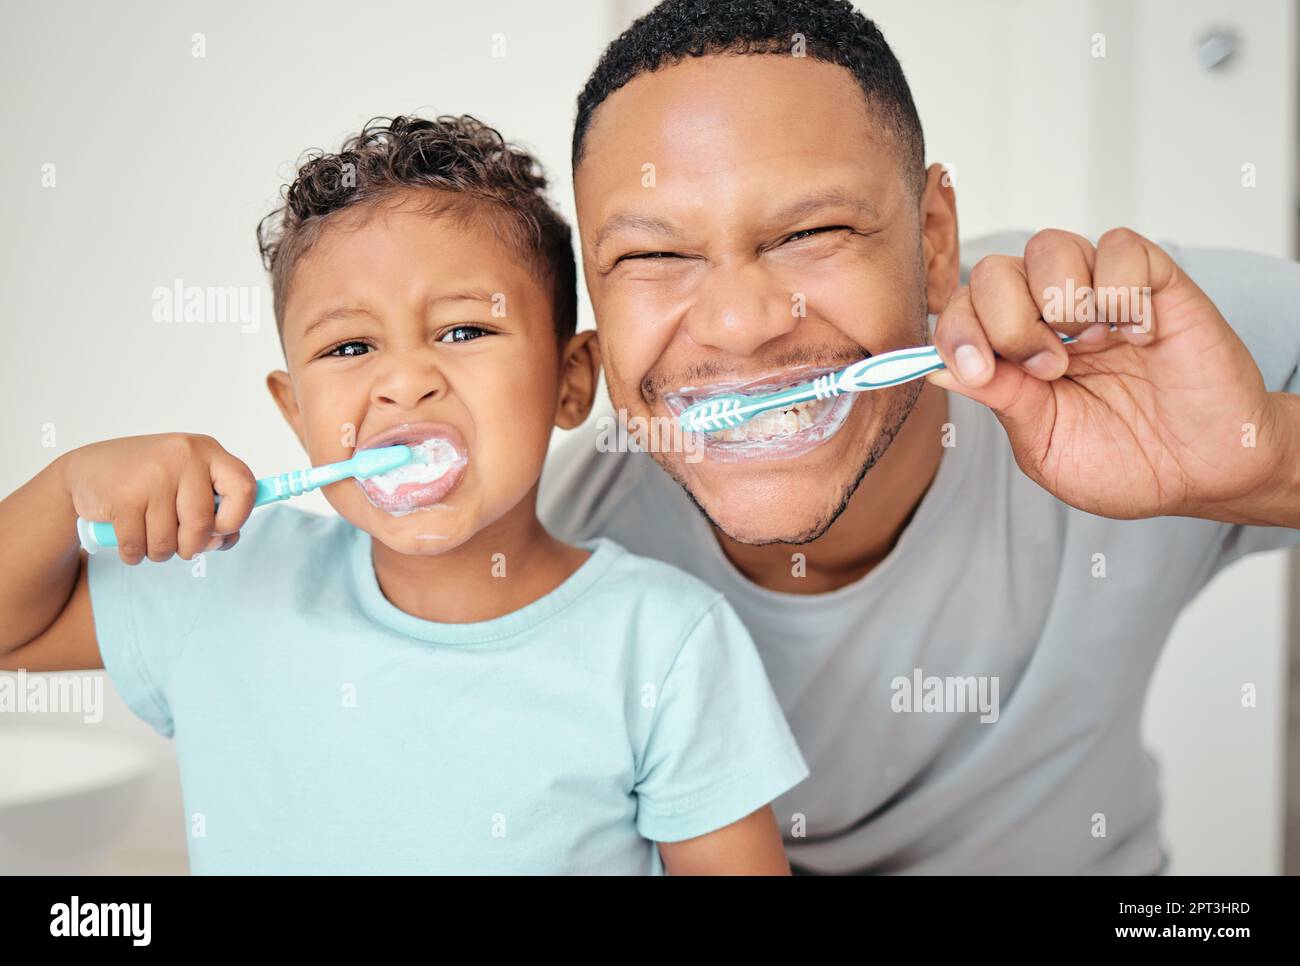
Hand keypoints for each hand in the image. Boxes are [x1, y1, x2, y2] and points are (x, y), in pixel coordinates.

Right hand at [60, 434, 257, 563]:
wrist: (86, 471)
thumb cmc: (148, 482)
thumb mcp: (187, 482)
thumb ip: (215, 510)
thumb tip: (224, 540)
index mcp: (207, 451)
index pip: (245, 488)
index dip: (237, 518)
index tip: (221, 528)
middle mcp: (183, 457)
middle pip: (204, 525)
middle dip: (191, 546)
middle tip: (179, 542)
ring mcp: (152, 475)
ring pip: (168, 542)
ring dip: (159, 551)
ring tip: (150, 533)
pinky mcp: (122, 497)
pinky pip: (138, 548)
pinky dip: (134, 553)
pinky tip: (129, 535)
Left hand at [926, 228, 1293, 521]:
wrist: (1205, 474)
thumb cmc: (1127, 464)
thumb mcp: (1046, 445)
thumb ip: (999, 400)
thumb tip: (936, 368)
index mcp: (1015, 355)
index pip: (961, 313)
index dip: (957, 333)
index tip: (980, 371)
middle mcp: (1049, 317)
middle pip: (993, 272)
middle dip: (1007, 321)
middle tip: (1048, 369)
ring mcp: (1099, 296)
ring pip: (1049, 246)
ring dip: (1060, 300)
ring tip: (1093, 346)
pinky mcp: (1155, 283)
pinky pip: (1120, 246)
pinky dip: (1120, 288)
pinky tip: (1139, 333)